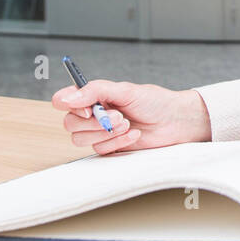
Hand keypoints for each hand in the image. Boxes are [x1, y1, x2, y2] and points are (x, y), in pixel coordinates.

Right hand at [51, 81, 211, 154]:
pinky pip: (100, 150)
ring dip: (106, 133)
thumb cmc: (154, 102)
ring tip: (127, 123)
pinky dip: (118, 142)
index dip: (68, 104)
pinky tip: (134, 134)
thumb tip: (69, 98)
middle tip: (119, 116)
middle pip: (69, 123)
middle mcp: (93, 114)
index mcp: (94, 96)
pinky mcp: (110, 147)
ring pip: (80, 139)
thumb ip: (95, 91)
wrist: (175, 122)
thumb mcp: (125, 90)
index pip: (63, 100)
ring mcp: (100, 132)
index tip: (88, 109)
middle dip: (94, 122)